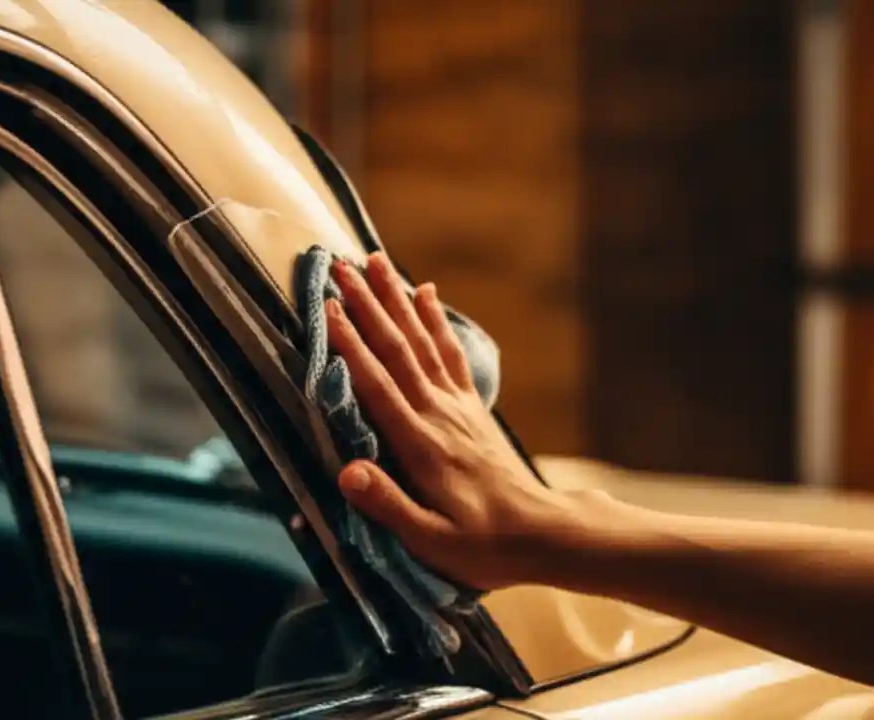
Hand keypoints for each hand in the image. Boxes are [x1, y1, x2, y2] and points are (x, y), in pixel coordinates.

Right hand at [326, 253, 587, 589]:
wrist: (545, 536)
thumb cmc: (484, 547)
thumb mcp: (432, 541)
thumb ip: (388, 506)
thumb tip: (346, 471)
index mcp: (421, 446)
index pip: (379, 386)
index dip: (351, 345)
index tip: (329, 307)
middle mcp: (438, 415)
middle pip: (397, 349)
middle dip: (367, 305)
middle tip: (339, 265)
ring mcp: (457, 407)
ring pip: (421, 341)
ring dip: (396, 299)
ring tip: (375, 261)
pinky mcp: (472, 409)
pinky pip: (449, 354)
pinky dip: (435, 320)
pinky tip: (425, 293)